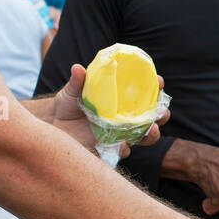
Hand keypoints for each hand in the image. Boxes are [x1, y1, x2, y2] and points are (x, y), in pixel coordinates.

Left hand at [49, 65, 165, 157]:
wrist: (56, 127)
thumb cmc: (68, 104)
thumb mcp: (72, 91)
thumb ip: (77, 81)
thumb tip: (77, 68)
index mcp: (123, 99)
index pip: (146, 92)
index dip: (156, 87)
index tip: (159, 81)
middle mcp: (127, 117)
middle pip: (153, 117)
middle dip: (162, 114)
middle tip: (161, 112)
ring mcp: (121, 133)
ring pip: (145, 136)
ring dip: (152, 134)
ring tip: (151, 130)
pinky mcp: (112, 148)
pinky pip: (124, 150)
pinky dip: (125, 147)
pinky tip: (122, 144)